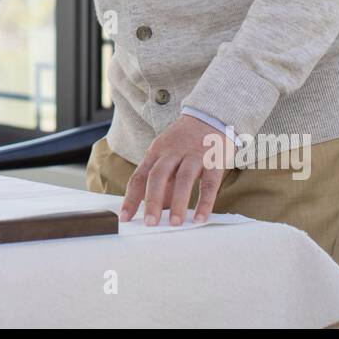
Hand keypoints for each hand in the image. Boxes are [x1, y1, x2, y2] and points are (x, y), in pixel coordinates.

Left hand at [119, 113, 234, 225]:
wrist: (211, 115)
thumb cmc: (186, 140)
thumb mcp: (167, 154)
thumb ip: (162, 180)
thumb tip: (156, 208)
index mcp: (156, 152)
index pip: (139, 177)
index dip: (131, 198)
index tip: (125, 218)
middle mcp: (172, 152)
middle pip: (157, 176)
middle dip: (151, 201)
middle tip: (149, 223)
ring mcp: (193, 155)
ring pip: (182, 179)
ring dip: (177, 203)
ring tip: (174, 224)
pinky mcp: (214, 160)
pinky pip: (209, 183)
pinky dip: (205, 202)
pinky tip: (200, 218)